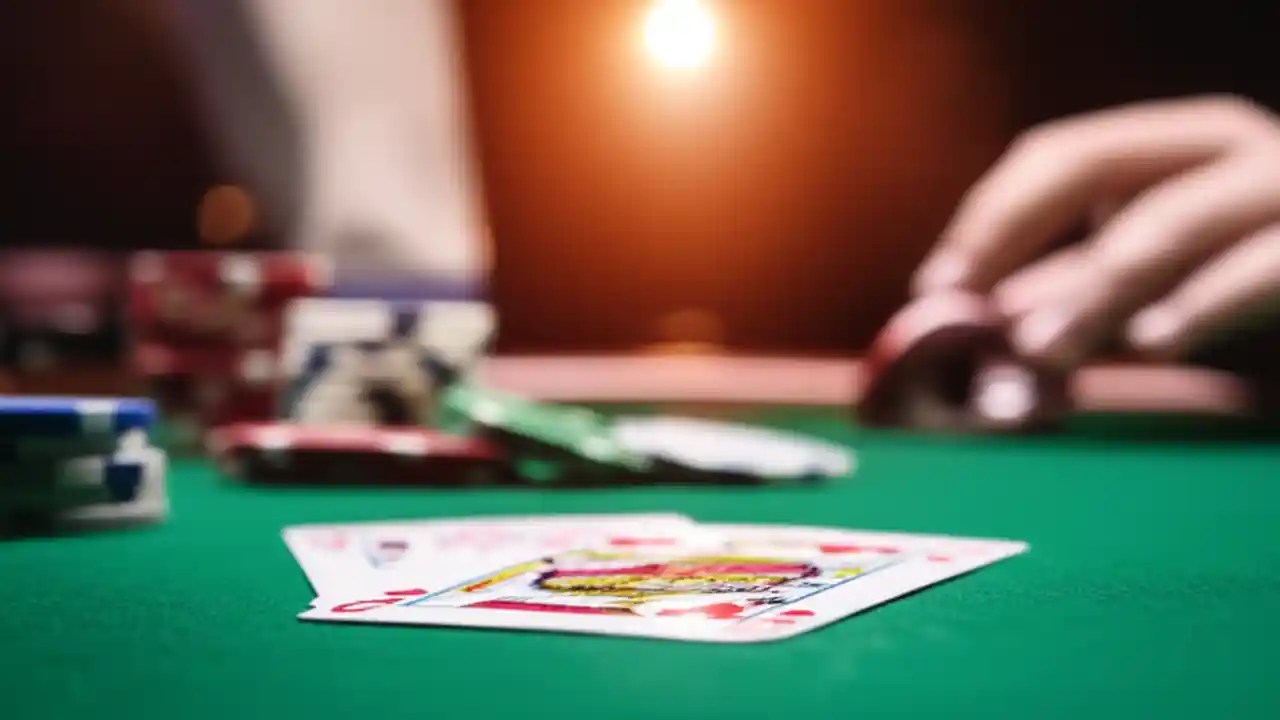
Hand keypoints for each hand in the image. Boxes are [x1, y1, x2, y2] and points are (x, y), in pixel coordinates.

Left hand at [913, 95, 1279, 367]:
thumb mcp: (1148, 289)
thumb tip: (969, 329)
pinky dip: (1201, 302)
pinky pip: (1263, 265)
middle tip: (964, 304)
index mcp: (1171, 149)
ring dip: (1095, 285)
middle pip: (1096, 162)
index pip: (1057, 156)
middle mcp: (1224, 150)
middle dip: (1019, 229)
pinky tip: (1152, 340)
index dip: (989, 216)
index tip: (937, 283)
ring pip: (1172, 218)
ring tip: (1042, 345)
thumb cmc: (1246, 287)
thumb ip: (1070, 297)